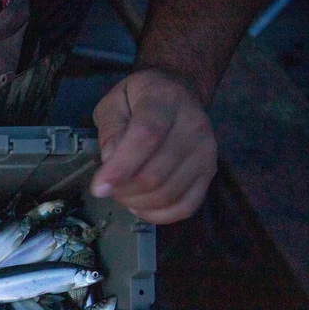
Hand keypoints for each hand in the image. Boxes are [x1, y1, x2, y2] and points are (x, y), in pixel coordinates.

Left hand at [90, 68, 217, 223]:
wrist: (179, 94)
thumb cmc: (139, 100)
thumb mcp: (114, 103)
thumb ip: (110, 129)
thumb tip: (110, 160)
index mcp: (166, 101)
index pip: (146, 138)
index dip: (120, 168)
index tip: (98, 188)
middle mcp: (193, 126)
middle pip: (155, 174)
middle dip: (123, 190)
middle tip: (107, 188)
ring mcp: (206, 152)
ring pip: (167, 195)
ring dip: (137, 203)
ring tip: (122, 193)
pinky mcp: (209, 173)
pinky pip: (185, 207)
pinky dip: (158, 215)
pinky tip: (141, 205)